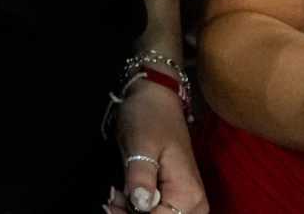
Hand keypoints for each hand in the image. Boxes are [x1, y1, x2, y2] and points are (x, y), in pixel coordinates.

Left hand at [110, 79, 206, 213]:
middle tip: (111, 199)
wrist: (156, 100)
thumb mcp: (141, 145)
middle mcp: (193, 205)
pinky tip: (121, 194)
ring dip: (130, 212)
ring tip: (115, 193)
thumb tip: (140, 206)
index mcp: (188, 195)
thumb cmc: (149, 118)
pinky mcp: (175, 198)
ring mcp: (185, 203)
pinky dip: (135, 209)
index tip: (110, 205)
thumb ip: (141, 178)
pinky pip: (155, 212)